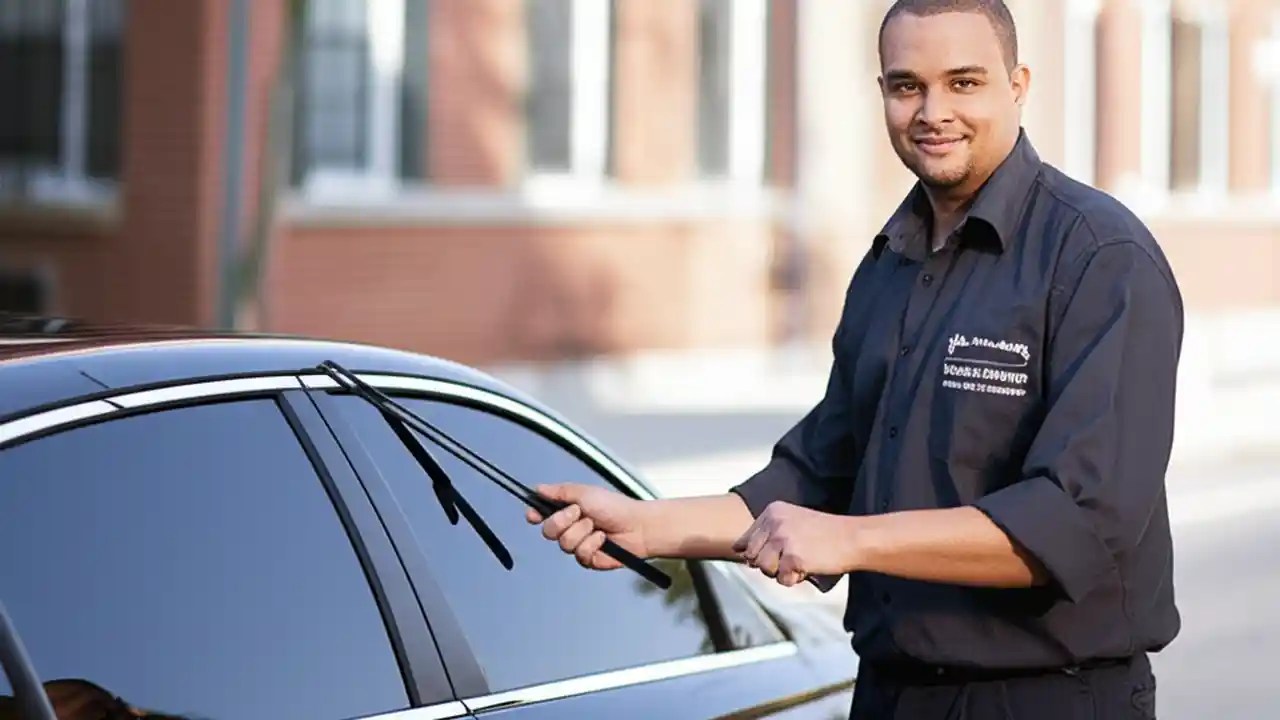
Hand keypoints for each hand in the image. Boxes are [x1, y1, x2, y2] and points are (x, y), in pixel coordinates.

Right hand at [526, 483, 648, 570]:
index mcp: (567, 511)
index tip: (533, 514)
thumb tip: (538, 488)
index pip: (542, 514)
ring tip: (597, 525)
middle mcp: (570, 528)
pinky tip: (603, 539)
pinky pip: (580, 554)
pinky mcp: (588, 559)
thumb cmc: (615, 506)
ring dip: (582, 531)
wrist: (637, 526)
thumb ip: (560, 491)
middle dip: (562, 520)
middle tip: (579, 513)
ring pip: (564, 543)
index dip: (534, 515)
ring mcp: (578, 545)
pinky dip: (592, 544)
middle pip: (548, 531)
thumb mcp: (585, 493)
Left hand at [732, 501, 859, 586]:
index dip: (760, 553)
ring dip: (780, 572)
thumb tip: (737, 550)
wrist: (854, 537)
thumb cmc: (825, 533)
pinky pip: (781, 580)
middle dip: (769, 564)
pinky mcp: (793, 557)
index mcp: (772, 511)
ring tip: (800, 562)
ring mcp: (783, 539)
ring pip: (763, 569)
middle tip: (793, 558)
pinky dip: (794, 579)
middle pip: (752, 557)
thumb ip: (766, 534)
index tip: (779, 552)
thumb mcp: (792, 522)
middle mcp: (774, 522)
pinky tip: (808, 567)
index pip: (746, 540)